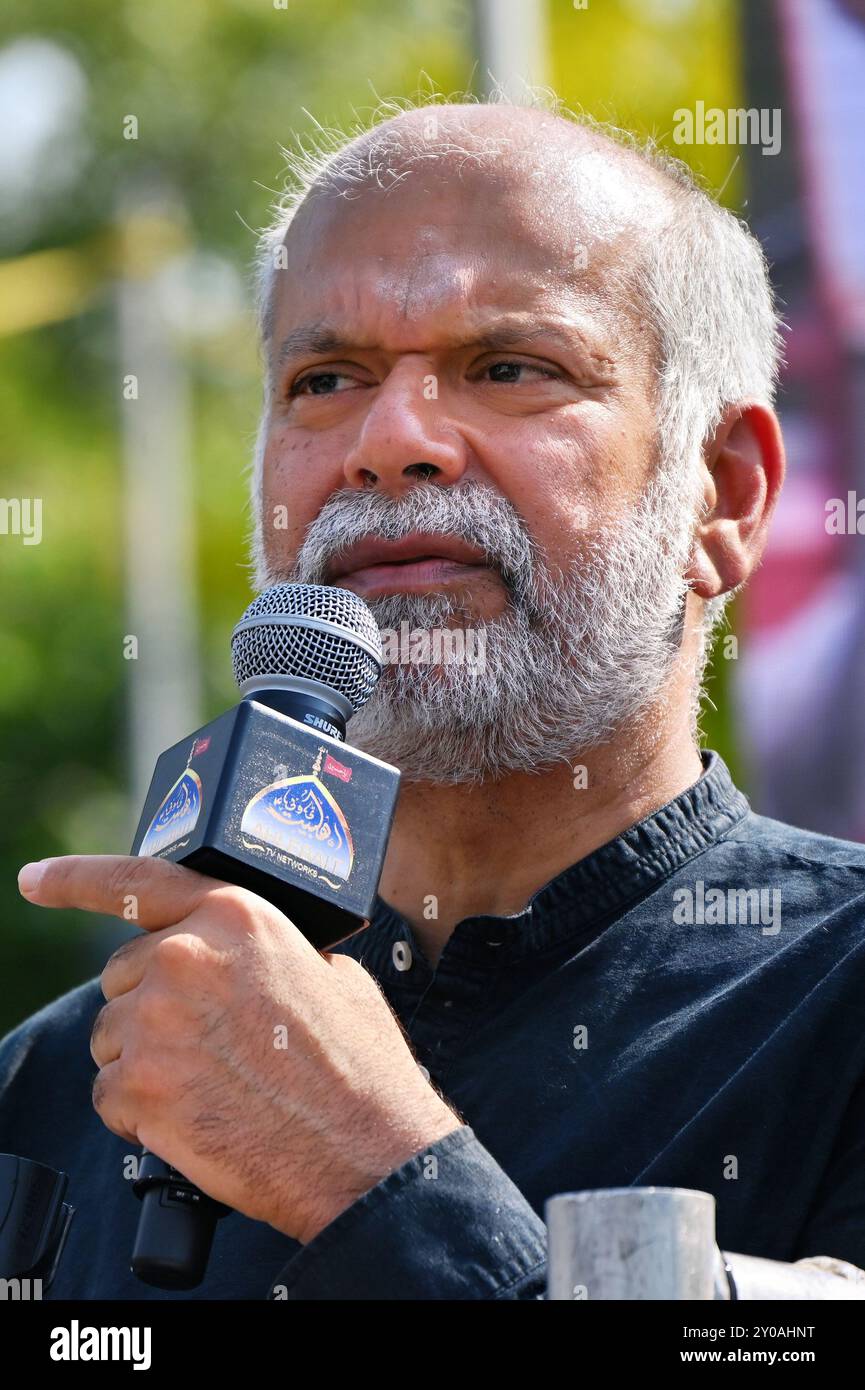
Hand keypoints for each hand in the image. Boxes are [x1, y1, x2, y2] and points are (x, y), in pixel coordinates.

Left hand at [17, 854, 462, 1243]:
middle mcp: (185, 956)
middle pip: (124, 974)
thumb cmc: (357, 1067)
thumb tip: (238, 963)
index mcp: (233, 915)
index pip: (136, 882)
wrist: (367, 1150)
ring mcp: (155, 1020)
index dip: (74, 880)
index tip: (34, 880)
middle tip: (212, 1046)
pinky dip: (142, 1112)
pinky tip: (198, 1116)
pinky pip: (110, 1093)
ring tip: (215, 1085)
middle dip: (155, 1006)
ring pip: (112, 1035)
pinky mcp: (138, 1087)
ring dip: (148, 1060)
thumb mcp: (328, 972)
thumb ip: (264, 950)